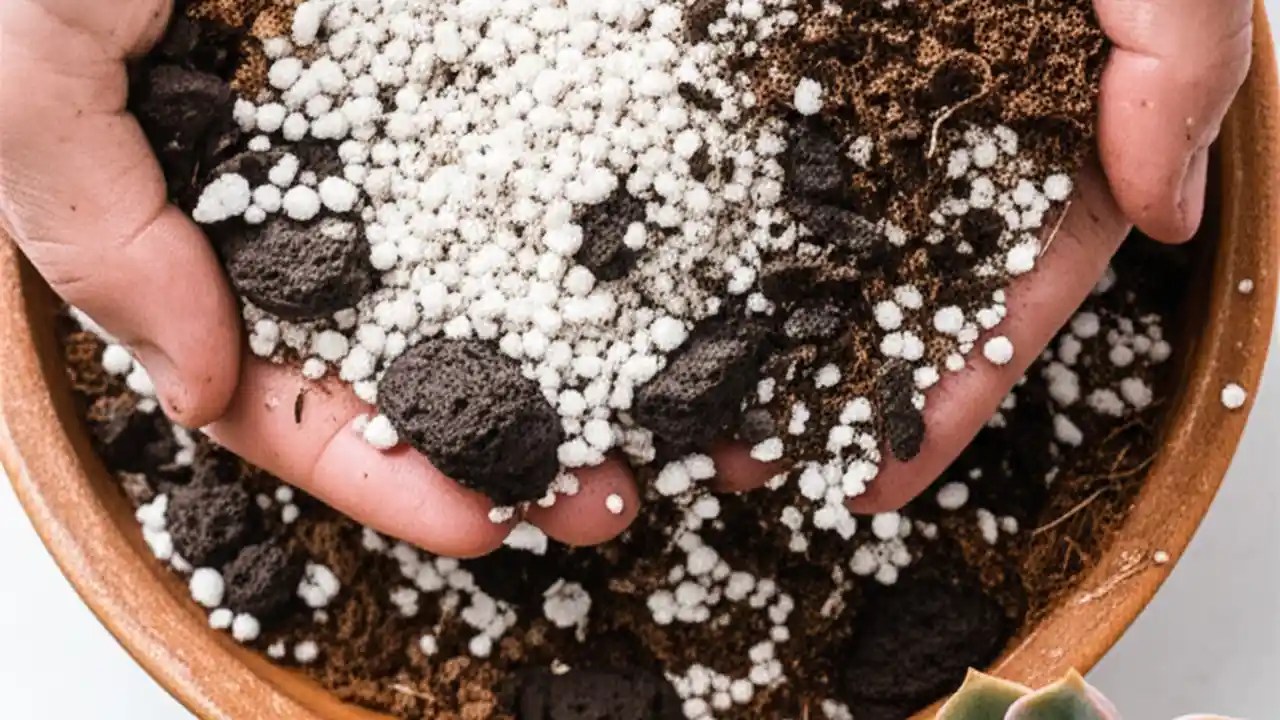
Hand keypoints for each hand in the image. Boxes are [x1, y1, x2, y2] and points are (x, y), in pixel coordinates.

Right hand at [0, 0, 637, 556]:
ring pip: (518, 272)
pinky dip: (639, 226)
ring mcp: (424, 129)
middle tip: (617, 500)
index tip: (483, 527)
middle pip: (431, 352)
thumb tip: (191, 390)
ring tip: (697, 430)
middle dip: (523, 442)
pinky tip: (713, 283)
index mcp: (214, 224)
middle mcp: (333, 194)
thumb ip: (93, 228)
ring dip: (609, 358)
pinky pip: (572, 158)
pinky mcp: (500, 59)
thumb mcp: (27, 65)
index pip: (290, 388)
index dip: (380, 471)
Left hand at [714, 0, 1253, 511]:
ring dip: (757, 324)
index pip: (1004, 295)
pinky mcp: (789, 53)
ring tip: (690, 407)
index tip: (881, 480)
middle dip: (828, 388)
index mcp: (1049, 133)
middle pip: (892, 288)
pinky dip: (715, 215)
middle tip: (754, 471)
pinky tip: (665, 275)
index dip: (948, 395)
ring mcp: (864, 92)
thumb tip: (1163, 212)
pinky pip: (750, 145)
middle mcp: (953, 128)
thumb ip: (1179, 69)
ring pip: (814, 230)